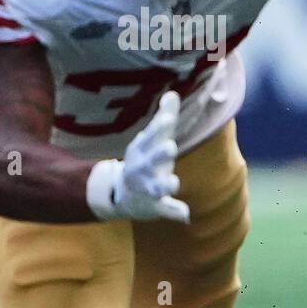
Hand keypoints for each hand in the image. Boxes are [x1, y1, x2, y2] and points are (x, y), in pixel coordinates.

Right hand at [85, 91, 189, 222]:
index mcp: (143, 149)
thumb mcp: (152, 139)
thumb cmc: (144, 158)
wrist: (121, 193)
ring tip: (172, 182)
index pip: (151, 136)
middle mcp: (142, 167)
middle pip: (150, 159)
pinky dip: (174, 211)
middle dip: (159, 154)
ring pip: (154, 186)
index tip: (168, 119)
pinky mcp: (153, 204)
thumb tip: (173, 93)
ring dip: (163, 184)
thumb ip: (165, 118)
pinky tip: (185, 214)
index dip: (158, 128)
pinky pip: (163, 208)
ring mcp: (146, 187)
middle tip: (170, 147)